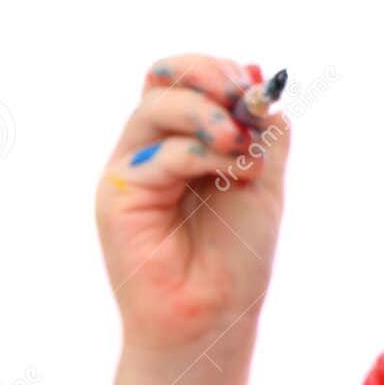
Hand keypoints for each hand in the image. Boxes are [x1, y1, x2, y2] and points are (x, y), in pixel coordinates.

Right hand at [94, 54, 290, 361]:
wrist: (216, 314)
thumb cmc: (238, 252)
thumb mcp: (265, 176)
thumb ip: (262, 127)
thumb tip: (257, 74)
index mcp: (185, 136)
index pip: (188, 76)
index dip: (221, 70)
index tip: (260, 94)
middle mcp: (153, 146)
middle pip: (163, 77)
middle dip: (210, 75)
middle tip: (244, 102)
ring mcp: (132, 168)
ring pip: (158, 105)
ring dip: (209, 113)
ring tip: (242, 145)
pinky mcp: (119, 195)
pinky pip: (161, 152)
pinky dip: (204, 153)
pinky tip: (236, 173)